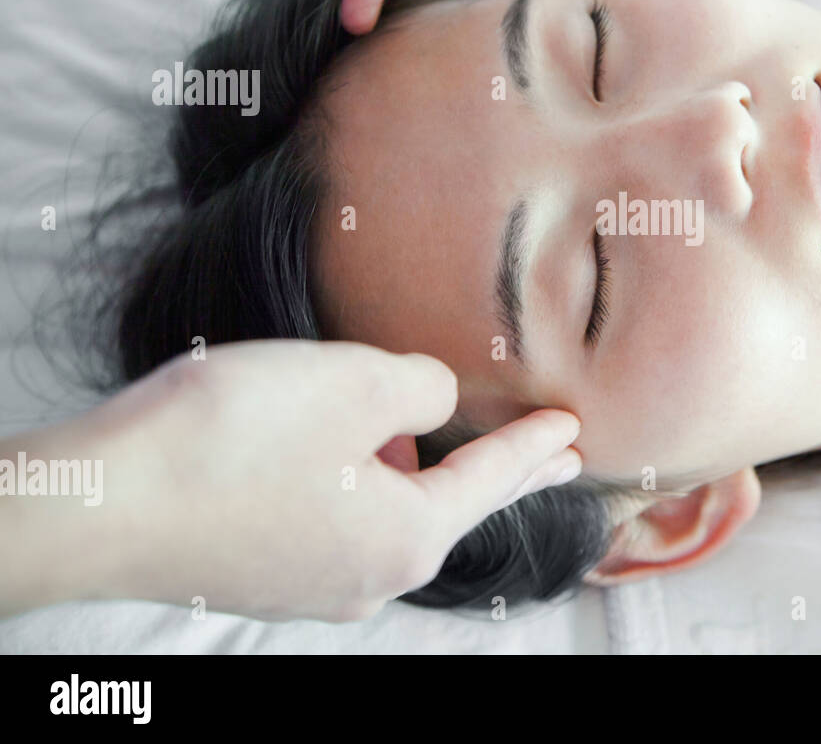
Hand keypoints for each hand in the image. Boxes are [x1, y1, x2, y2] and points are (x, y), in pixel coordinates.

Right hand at [2, 340, 581, 621]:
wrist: (98, 507)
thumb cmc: (236, 441)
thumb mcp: (355, 384)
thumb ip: (422, 391)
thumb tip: (433, 407)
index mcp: (406, 537)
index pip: (491, 482)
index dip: (533, 447)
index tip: (573, 431)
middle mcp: (366, 577)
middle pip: (450, 511)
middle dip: (501, 476)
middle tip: (552, 457)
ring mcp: (307, 585)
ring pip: (387, 518)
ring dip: (424, 478)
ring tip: (444, 446)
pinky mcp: (256, 571)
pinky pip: (334, 523)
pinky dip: (363, 488)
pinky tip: (351, 466)